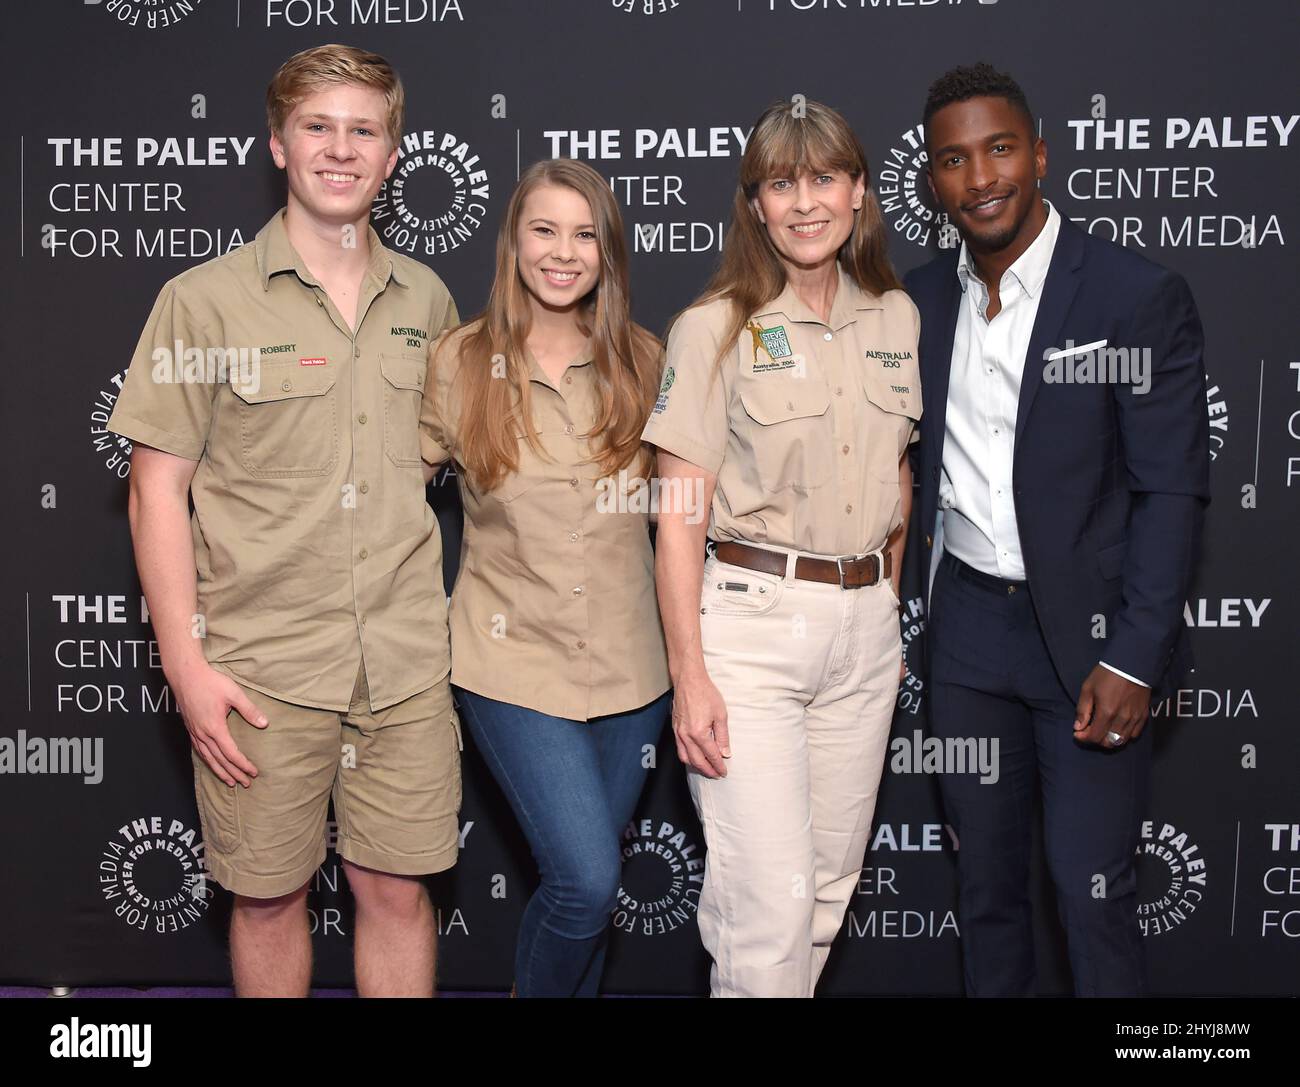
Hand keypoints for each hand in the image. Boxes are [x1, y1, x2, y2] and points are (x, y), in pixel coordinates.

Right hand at [170, 660, 267, 786]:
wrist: (185, 675)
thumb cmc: (210, 682)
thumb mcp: (234, 693)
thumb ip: (250, 710)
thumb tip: (265, 724)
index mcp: (214, 728)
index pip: (231, 753)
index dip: (243, 765)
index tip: (253, 772)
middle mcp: (203, 734)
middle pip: (220, 760)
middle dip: (233, 773)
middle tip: (245, 783)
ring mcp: (194, 732)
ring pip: (208, 758)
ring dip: (220, 771)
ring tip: (229, 781)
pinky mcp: (190, 728)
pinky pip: (199, 750)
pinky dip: (208, 761)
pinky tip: (213, 763)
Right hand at [670, 663, 730, 778]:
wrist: (689, 680)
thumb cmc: (705, 694)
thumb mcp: (721, 714)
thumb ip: (723, 736)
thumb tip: (725, 752)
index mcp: (699, 733)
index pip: (711, 755)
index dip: (718, 766)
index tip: (724, 772)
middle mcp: (686, 735)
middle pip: (697, 761)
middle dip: (707, 770)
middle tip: (716, 774)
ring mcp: (678, 732)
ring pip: (685, 757)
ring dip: (696, 766)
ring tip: (706, 768)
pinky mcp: (675, 728)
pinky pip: (679, 748)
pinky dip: (687, 757)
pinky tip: (694, 756)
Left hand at [1074, 664, 1150, 748]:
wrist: (1132, 664)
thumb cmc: (1107, 674)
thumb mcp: (1088, 688)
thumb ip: (1083, 710)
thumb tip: (1078, 727)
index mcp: (1107, 712)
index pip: (1095, 737)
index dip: (1084, 738)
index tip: (1078, 733)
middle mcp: (1122, 719)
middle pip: (1108, 742)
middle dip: (1096, 740)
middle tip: (1089, 731)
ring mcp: (1135, 719)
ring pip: (1122, 741)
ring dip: (1109, 740)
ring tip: (1102, 730)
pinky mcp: (1143, 715)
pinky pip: (1134, 734)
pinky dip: (1124, 735)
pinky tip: (1117, 728)